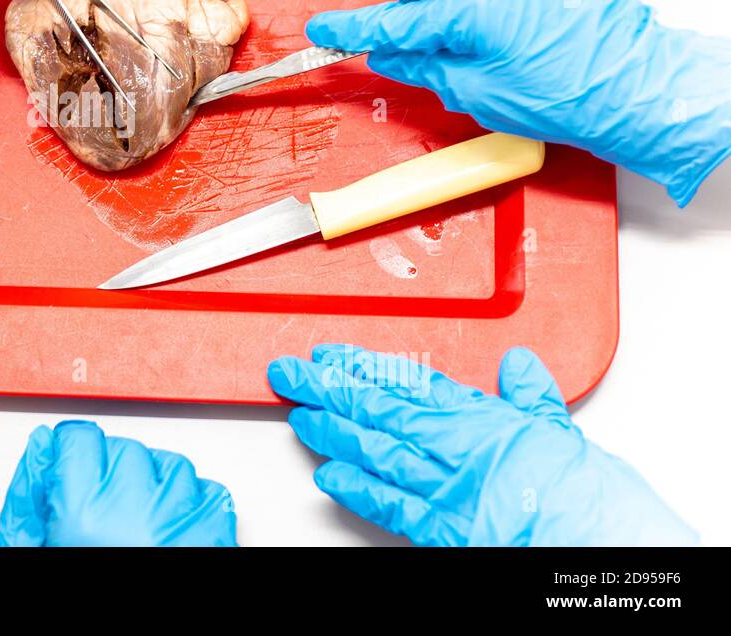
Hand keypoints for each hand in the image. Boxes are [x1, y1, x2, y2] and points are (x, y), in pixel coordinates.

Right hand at [0, 420, 236, 545]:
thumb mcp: (39, 554)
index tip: (70, 470)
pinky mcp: (217, 534)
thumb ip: (30, 503)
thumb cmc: (92, 613)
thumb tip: (38, 457)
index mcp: (84, 517)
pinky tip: (170, 533)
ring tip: (138, 529)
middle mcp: (137, 513)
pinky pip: (207, 493)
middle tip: (101, 518)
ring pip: (168, 465)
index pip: (77, 440)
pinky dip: (191, 506)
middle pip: (121, 450)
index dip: (70, 457)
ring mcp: (183, 521)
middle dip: (108, 476)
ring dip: (153, 488)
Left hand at [268, 345, 696, 545]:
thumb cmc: (590, 494)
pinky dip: (358, 488)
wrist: (606, 542)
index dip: (365, 367)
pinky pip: (391, 505)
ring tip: (300, 414)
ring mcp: (444, 489)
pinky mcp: (443, 530)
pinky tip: (328, 474)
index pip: (410, 383)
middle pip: (380, 410)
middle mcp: (455, 448)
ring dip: (333, 431)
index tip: (332, 355)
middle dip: (331, 390)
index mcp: (482, 419)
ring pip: (376, 450)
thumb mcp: (565, 433)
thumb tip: (517, 365)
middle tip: (292, 374)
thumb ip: (532, 399)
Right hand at [306, 0, 730, 205]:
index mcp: (468, 9)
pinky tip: (516, 31)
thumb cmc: (568, 96)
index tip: (325, 29)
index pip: (391, 17)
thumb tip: (392, 55)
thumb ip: (424, 67)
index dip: (351, 27)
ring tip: (481, 40)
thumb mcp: (478, 94)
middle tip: (425, 36)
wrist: (637, 87)